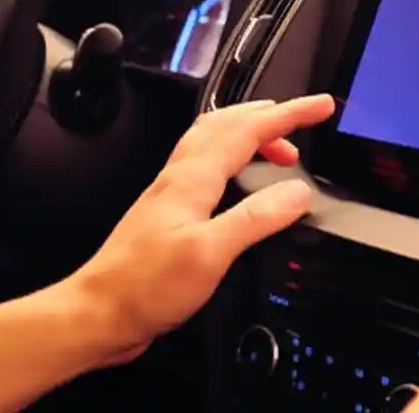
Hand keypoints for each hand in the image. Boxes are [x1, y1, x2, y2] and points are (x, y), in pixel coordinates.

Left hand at [64, 94, 335, 365]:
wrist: (99, 312)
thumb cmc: (144, 286)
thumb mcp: (210, 254)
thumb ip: (255, 219)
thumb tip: (295, 192)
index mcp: (192, 179)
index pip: (249, 130)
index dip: (289, 114)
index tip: (319, 105)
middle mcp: (179, 179)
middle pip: (226, 124)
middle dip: (268, 115)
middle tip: (300, 118)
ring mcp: (170, 195)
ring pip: (211, 142)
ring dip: (247, 133)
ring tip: (276, 144)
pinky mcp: (167, 215)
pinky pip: (203, 168)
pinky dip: (230, 159)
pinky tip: (235, 181)